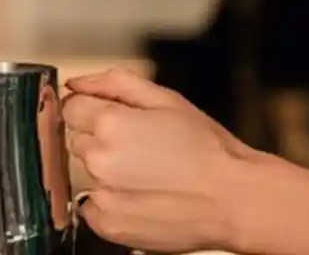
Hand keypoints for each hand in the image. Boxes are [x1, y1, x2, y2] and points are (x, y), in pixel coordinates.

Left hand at [62, 68, 257, 252]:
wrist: (237, 200)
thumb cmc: (207, 150)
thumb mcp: (165, 99)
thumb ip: (113, 83)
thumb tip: (76, 82)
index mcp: (110, 124)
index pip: (71, 107)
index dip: (94, 110)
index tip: (117, 120)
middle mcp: (99, 160)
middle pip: (78, 139)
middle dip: (101, 139)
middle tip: (141, 148)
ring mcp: (102, 195)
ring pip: (86, 172)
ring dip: (107, 171)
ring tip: (147, 175)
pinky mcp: (108, 225)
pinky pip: (92, 207)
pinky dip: (110, 203)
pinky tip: (141, 197)